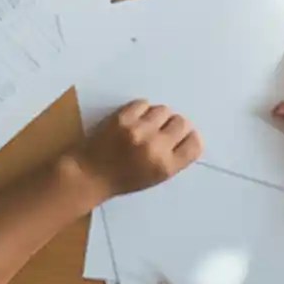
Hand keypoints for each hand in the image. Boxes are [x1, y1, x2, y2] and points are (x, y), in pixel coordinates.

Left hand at [71, 99, 202, 199]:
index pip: (194, 144)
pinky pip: (144, 103)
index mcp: (166, 167)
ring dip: (158, 116)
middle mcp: (156, 147)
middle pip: (182, 122)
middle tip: (163, 129)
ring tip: (148, 124)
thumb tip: (185, 135)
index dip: (190, 138)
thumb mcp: (154, 178)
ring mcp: (139, 130)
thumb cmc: (122, 180)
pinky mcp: (123, 118)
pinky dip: (142, 109)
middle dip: (175, 125)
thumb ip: (172, 159)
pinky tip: (135, 119)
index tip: (182, 137)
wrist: (88, 175)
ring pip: (164, 110)